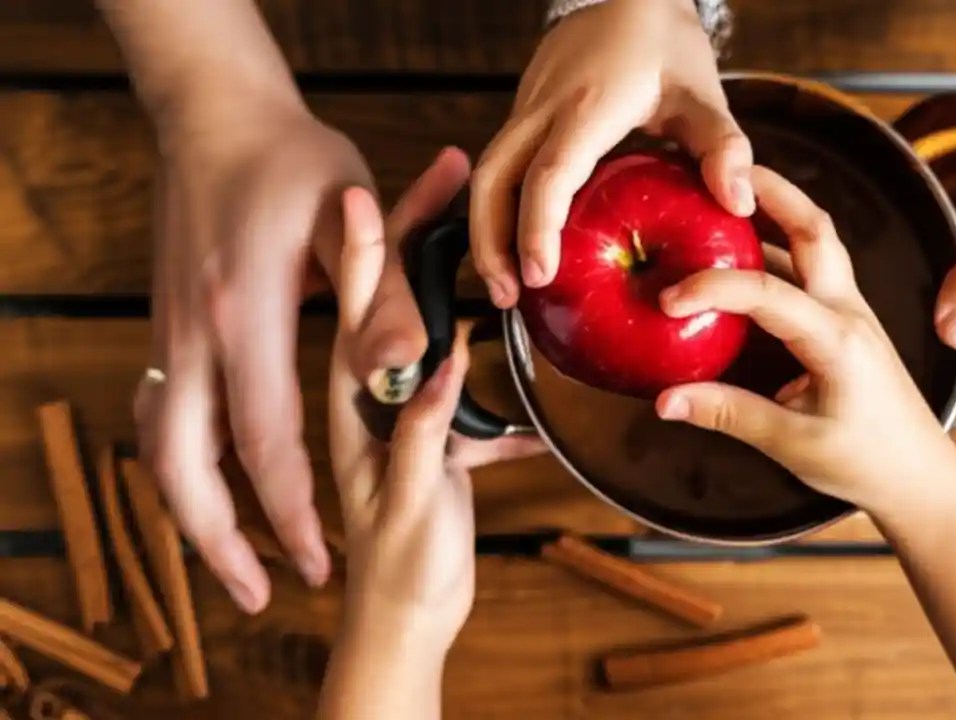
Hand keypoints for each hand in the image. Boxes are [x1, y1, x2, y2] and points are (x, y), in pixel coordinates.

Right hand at [134, 102, 435, 612]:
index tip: (316, 563)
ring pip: (160, 449)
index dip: (290, 513)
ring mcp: (172, 333)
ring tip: (230, 559)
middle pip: (183, 469)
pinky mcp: (169, 326)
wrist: (215, 115)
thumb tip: (411, 370)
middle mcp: (194, 336)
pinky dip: (185, 467)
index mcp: (243, 316)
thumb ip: (384, 298)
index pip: (263, 442)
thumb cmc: (292, 159)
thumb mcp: (350, 218)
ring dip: (191, 512)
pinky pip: (163, 418)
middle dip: (217, 542)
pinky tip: (215, 485)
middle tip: (258, 593)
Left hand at [329, 182, 543, 645]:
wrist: (406, 620)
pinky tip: (539, 400)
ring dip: (464, 303)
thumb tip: (440, 367)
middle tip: (451, 183)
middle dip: (420, 244)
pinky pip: (476, 407)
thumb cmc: (399, 569)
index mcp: (355, 410)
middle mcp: (377, 402)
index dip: (367, 252)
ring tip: (495, 252)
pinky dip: (506, 400)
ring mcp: (409, 418)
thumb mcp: (409, 500)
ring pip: (437, 345)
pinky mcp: (441, 444)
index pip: (361, 314)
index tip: (374, 191)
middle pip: (397, 307)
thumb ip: (419, 434)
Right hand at [470, 0, 752, 306]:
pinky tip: (517, 250)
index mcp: (587, 106)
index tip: (538, 276)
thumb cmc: (667, 46)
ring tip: (504, 287)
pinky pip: (501, 167)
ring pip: (486, 174)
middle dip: (490, 242)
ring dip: (486, 232)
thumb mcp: (703, 92)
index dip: (537, 228)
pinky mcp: (523, 116)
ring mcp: (526, 109)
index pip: (550, 173)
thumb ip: (723, 145)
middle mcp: (544, 108)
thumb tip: (738, 203)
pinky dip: (499, 211)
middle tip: (504, 298)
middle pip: (493, 178)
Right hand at [653, 167, 955, 516]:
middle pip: (815, 229)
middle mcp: (849, 312)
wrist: (920, 479)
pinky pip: (813, 272)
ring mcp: (852, 313)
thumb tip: (665, 400)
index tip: (668, 301)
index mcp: (838, 339)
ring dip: (779, 211)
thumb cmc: (868, 464)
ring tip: (730, 194)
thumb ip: (728, 414)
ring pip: (818, 242)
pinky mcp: (847, 325)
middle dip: (772, 191)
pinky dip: (779, 249)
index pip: (768, 291)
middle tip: (725, 166)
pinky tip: (745, 252)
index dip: (713, 288)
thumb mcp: (793, 444)